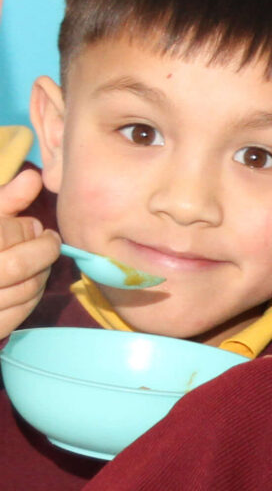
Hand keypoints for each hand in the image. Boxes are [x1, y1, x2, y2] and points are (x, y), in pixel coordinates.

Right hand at [0, 166, 58, 334]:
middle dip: (42, 252)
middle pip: (16, 266)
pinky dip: (34, 296)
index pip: (3, 235)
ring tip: (41, 261)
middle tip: (49, 241)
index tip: (37, 226)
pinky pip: (19, 313)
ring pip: (23, 291)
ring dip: (42, 273)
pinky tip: (32, 281)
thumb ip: (5, 200)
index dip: (27, 230)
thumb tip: (34, 177)